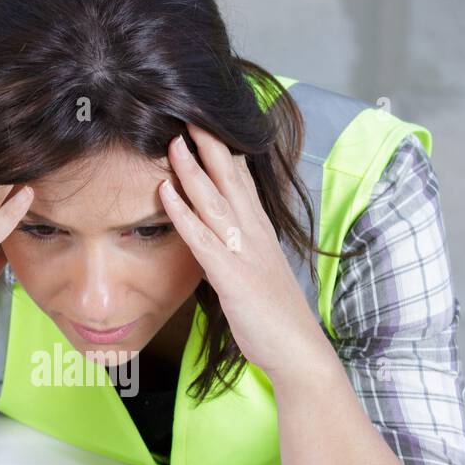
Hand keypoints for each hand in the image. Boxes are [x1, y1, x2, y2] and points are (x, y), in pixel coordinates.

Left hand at [157, 122, 319, 381]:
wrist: (297, 350)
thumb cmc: (275, 316)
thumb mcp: (258, 272)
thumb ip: (242, 248)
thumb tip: (223, 232)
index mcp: (261, 231)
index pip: (242, 180)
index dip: (224, 151)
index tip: (207, 123)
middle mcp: (255, 234)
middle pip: (231, 179)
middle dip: (209, 145)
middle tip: (188, 114)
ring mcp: (244, 253)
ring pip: (215, 201)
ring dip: (192, 170)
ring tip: (173, 141)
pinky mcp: (232, 276)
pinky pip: (202, 238)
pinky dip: (183, 212)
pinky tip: (166, 192)